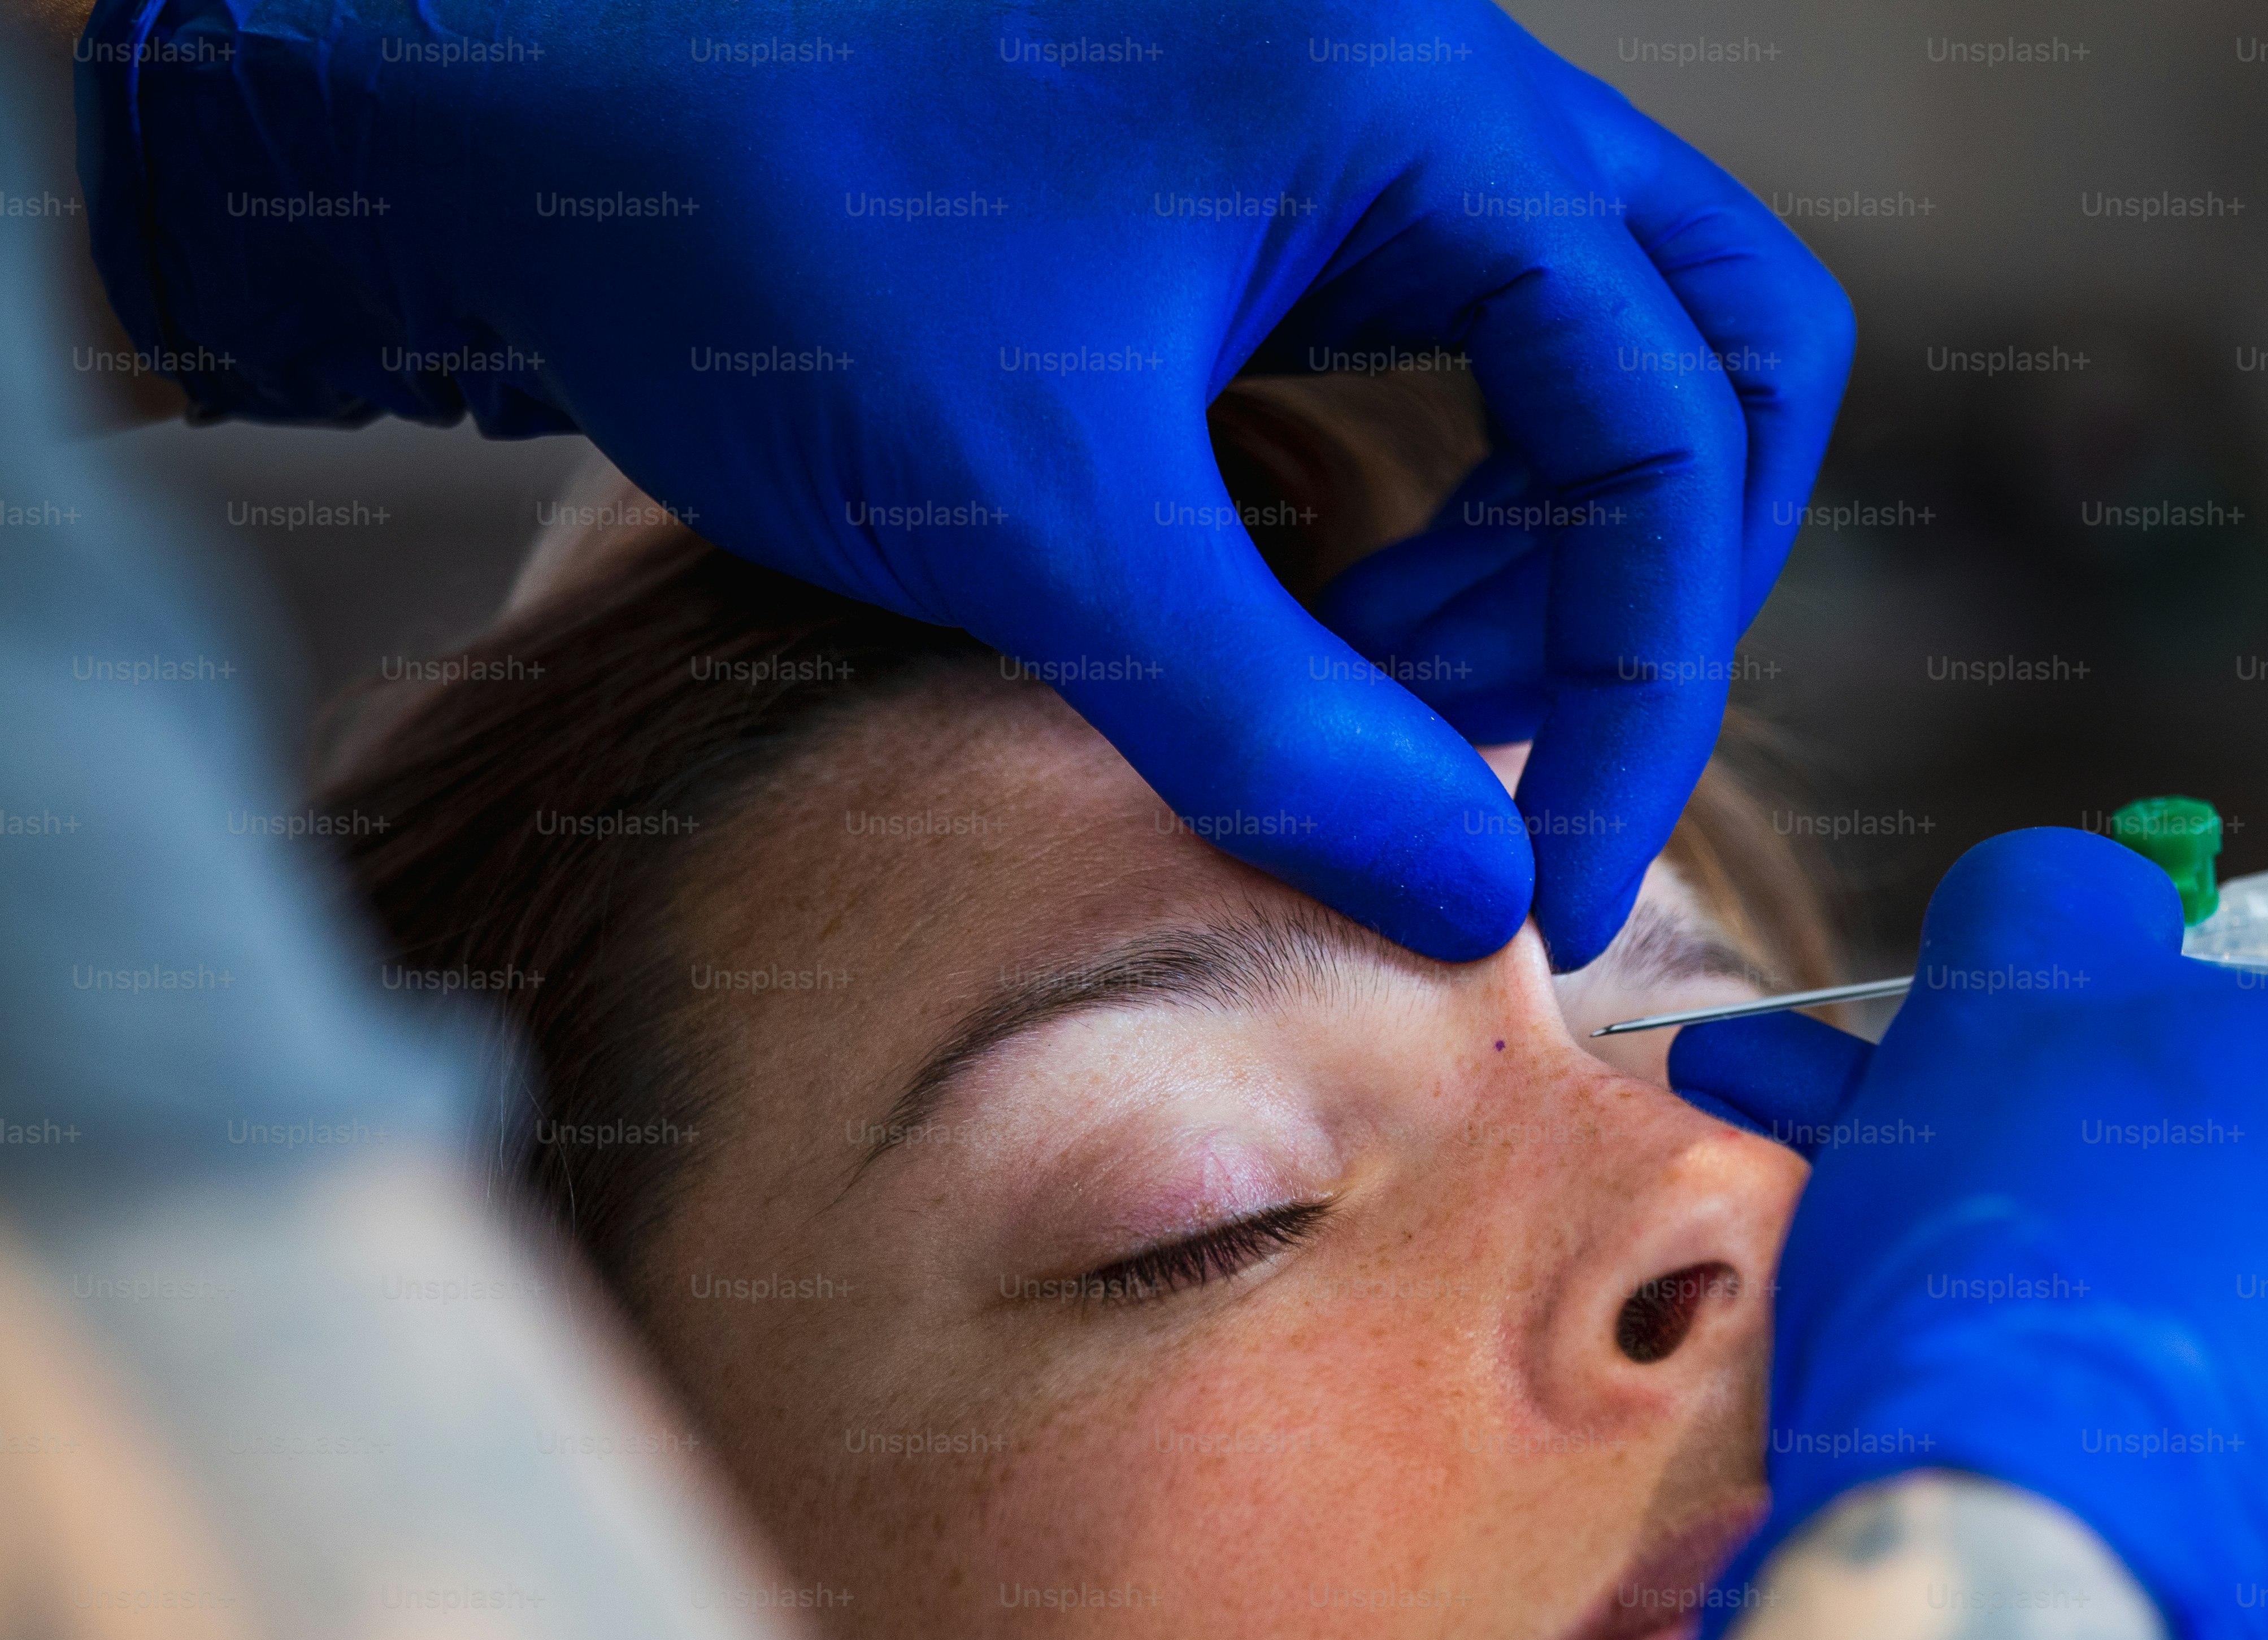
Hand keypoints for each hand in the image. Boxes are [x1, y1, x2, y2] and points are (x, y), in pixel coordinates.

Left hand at [78, 0, 1850, 966]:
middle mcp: (1424, 88)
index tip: (1558, 872)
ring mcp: (1354, 126)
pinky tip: (1312, 620)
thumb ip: (1274, 718)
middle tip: (1493, 756)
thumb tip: (1470, 894)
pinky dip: (1430, 505)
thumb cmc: (758, 227)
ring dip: (1527, 557)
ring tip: (1369, 700)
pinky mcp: (1271, 189)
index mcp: (1417, 110)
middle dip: (1641, 584)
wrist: (532, 86)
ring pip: (1588, 355)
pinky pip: (1451, 354)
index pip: (1669, 418)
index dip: (1641, 676)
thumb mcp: (1036, 513)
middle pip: (1705, 349)